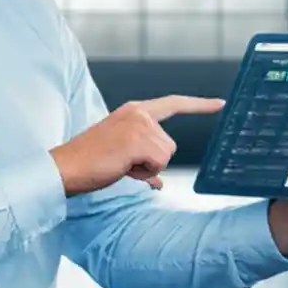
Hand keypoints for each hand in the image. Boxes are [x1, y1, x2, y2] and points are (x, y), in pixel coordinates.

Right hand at [50, 95, 224, 196]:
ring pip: (165, 156)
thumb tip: (159, 183)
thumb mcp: (122, 157)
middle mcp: (140, 113)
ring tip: (119, 163)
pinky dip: (142, 173)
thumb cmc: (91, 163)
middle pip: (170, 146)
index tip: (221, 103)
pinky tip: (121, 166)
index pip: (173, 104)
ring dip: (145, 168)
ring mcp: (140, 124)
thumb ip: (144, 163)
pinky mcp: (139, 138)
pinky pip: (158, 165)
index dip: (199, 105)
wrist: (67, 166)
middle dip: (151, 162)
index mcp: (135, 111)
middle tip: (122, 163)